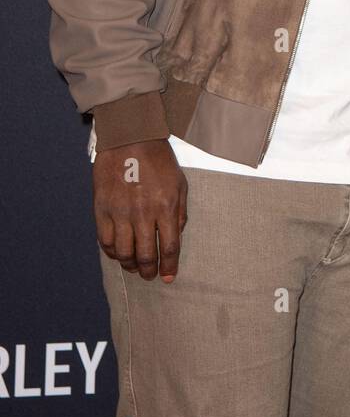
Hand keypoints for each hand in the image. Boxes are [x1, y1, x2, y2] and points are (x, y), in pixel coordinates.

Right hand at [93, 139, 187, 282]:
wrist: (130, 139)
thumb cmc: (158, 161)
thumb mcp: (179, 184)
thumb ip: (180, 213)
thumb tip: (176, 237)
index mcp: (166, 207)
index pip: (169, 247)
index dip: (169, 266)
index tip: (169, 277)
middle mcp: (143, 213)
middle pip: (145, 255)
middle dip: (149, 270)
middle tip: (149, 275)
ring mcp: (120, 212)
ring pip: (123, 253)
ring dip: (130, 265)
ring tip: (134, 267)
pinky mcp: (102, 209)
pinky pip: (105, 240)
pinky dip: (112, 252)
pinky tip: (118, 253)